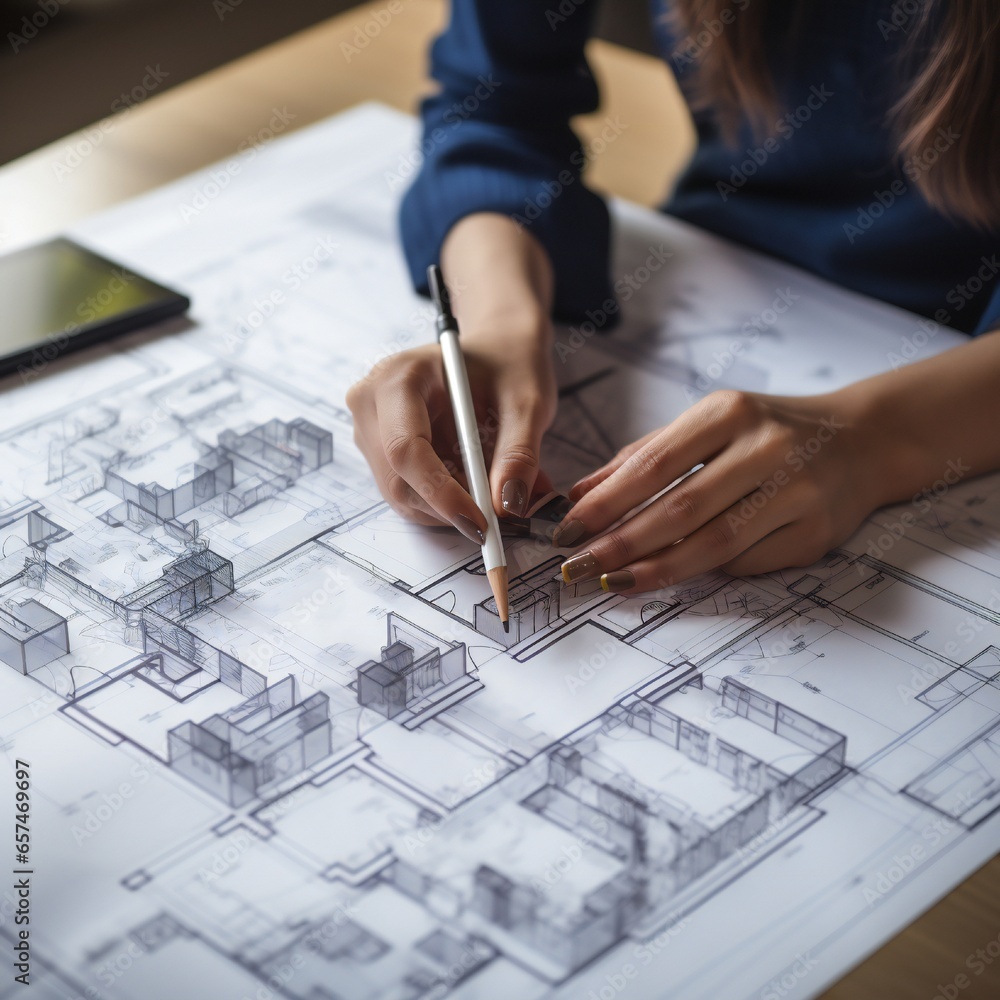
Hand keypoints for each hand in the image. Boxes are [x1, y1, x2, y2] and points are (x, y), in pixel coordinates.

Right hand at [346, 323, 557, 541]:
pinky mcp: (381, 453)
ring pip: (402, 495)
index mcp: (398, 378)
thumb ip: (518, 452)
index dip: (441, 492)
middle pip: (398, 480)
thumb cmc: (507, 365)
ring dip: (449, 509)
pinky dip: (444, 503)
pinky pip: (408, 494)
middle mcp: (371, 405)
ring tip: (493, 491)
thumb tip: (507, 503)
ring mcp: (371, 431)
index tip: (480, 522)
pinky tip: (474, 486)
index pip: (405, 449)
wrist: (495, 352)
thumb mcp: (527, 400)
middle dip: (449, 507)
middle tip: (498, 517)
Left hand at [552, 388, 888, 591]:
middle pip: (679, 510)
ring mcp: (797, 493)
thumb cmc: (768, 431)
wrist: (863, 440)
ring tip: (613, 581)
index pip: (652, 465)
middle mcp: (765, 449)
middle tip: (577, 567)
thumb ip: (643, 456)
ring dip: (656, 570)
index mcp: (728, 412)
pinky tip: (673, 575)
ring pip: (714, 545)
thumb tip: (578, 495)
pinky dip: (706, 572)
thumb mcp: (707, 423)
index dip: (604, 504)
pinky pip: (747, 563)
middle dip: (620, 544)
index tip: (565, 531)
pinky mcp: (816, 533)